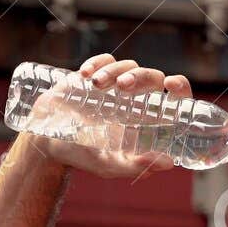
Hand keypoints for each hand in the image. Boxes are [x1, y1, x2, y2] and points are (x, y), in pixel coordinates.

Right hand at [25, 54, 192, 179]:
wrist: (47, 142)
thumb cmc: (81, 156)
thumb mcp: (108, 166)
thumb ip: (135, 166)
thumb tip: (169, 163)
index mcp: (146, 122)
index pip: (174, 100)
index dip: (180, 88)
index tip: (171, 84)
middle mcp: (135, 102)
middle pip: (153, 77)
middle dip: (141, 76)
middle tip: (123, 86)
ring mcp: (115, 87)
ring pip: (128, 65)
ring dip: (115, 71)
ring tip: (96, 85)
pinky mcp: (95, 76)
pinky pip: (105, 60)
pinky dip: (97, 63)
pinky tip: (85, 76)